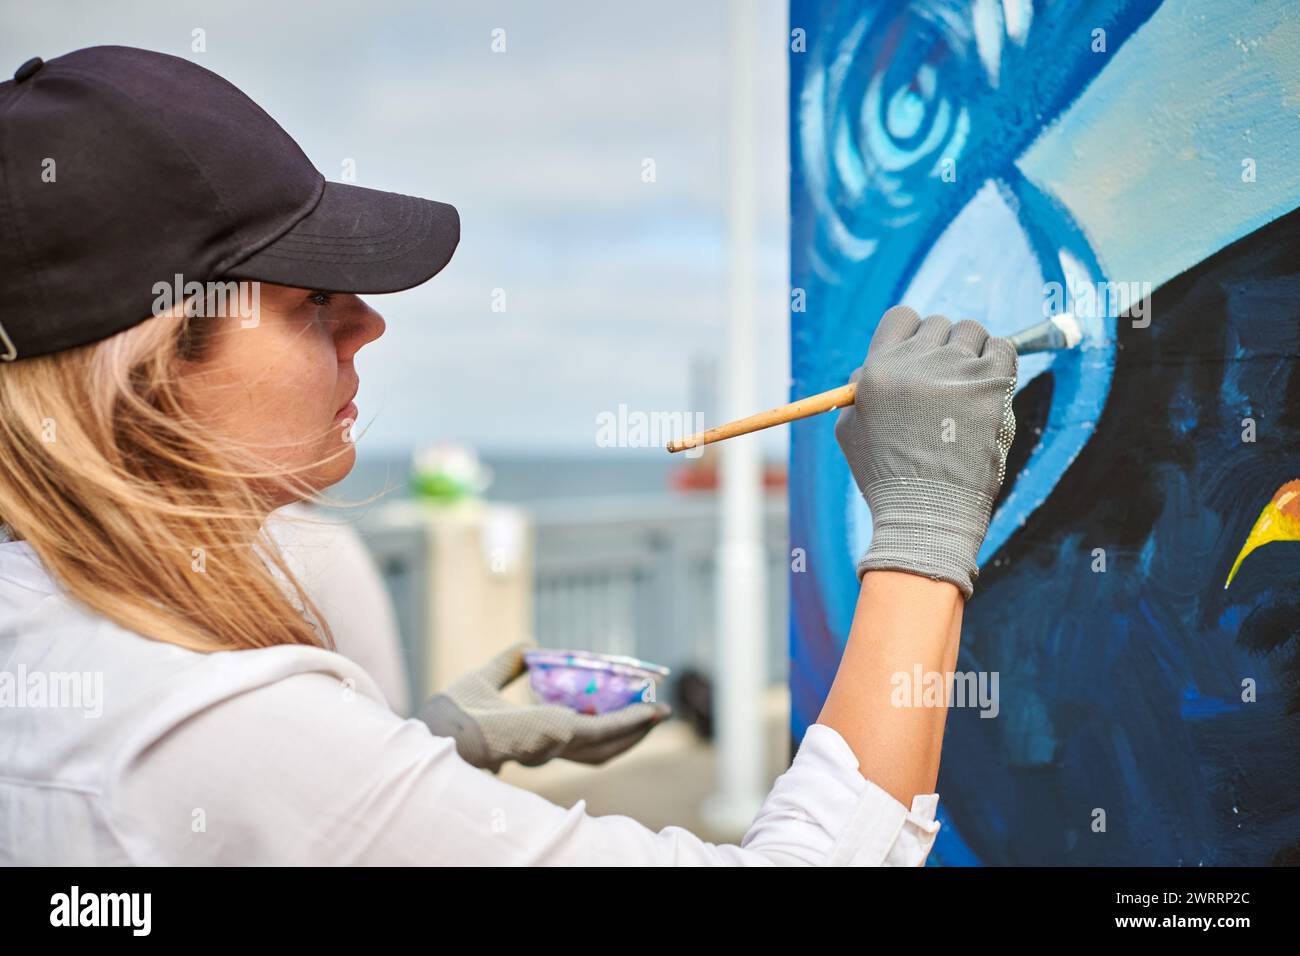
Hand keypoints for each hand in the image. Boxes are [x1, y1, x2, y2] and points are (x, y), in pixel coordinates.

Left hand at [417, 642, 671, 772]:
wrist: (448, 730)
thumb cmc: (456, 713)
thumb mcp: (486, 679)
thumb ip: (507, 665)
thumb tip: (528, 645)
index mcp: (532, 740)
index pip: (574, 740)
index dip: (600, 727)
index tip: (620, 710)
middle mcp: (549, 749)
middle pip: (601, 748)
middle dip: (629, 733)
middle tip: (652, 713)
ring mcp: (559, 744)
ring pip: (610, 741)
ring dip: (638, 727)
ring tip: (660, 712)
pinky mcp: (564, 733)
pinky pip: (607, 727)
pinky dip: (631, 719)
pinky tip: (650, 710)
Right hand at [834, 306, 1016, 597]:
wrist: (928, 513)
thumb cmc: (887, 477)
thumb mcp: (850, 430)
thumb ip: (859, 387)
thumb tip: (879, 361)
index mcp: (877, 369)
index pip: (902, 317)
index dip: (912, 333)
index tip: (920, 356)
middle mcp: (915, 362)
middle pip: (939, 323)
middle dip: (942, 347)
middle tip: (945, 382)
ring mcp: (956, 371)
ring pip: (973, 331)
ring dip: (972, 353)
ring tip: (967, 389)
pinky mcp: (991, 385)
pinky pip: (1004, 348)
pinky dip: (998, 361)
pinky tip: (989, 388)